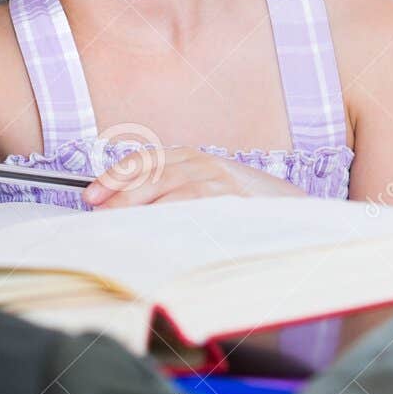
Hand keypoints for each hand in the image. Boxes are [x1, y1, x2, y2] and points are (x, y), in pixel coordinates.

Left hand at [81, 147, 307, 208]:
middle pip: (149, 176)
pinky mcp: (233, 200)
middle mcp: (204, 164)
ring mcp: (220, 181)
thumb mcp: (206, 191)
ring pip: (167, 192)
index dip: (114, 177)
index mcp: (193, 158)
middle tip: (98, 219)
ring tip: (119, 230)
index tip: (91, 196)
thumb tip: (122, 212)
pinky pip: (192, 210)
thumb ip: (170, 195)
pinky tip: (154, 235)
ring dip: (139, 212)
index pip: (144, 160)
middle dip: (119, 198)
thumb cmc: (246, 208)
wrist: (301, 215)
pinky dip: (169, 221)